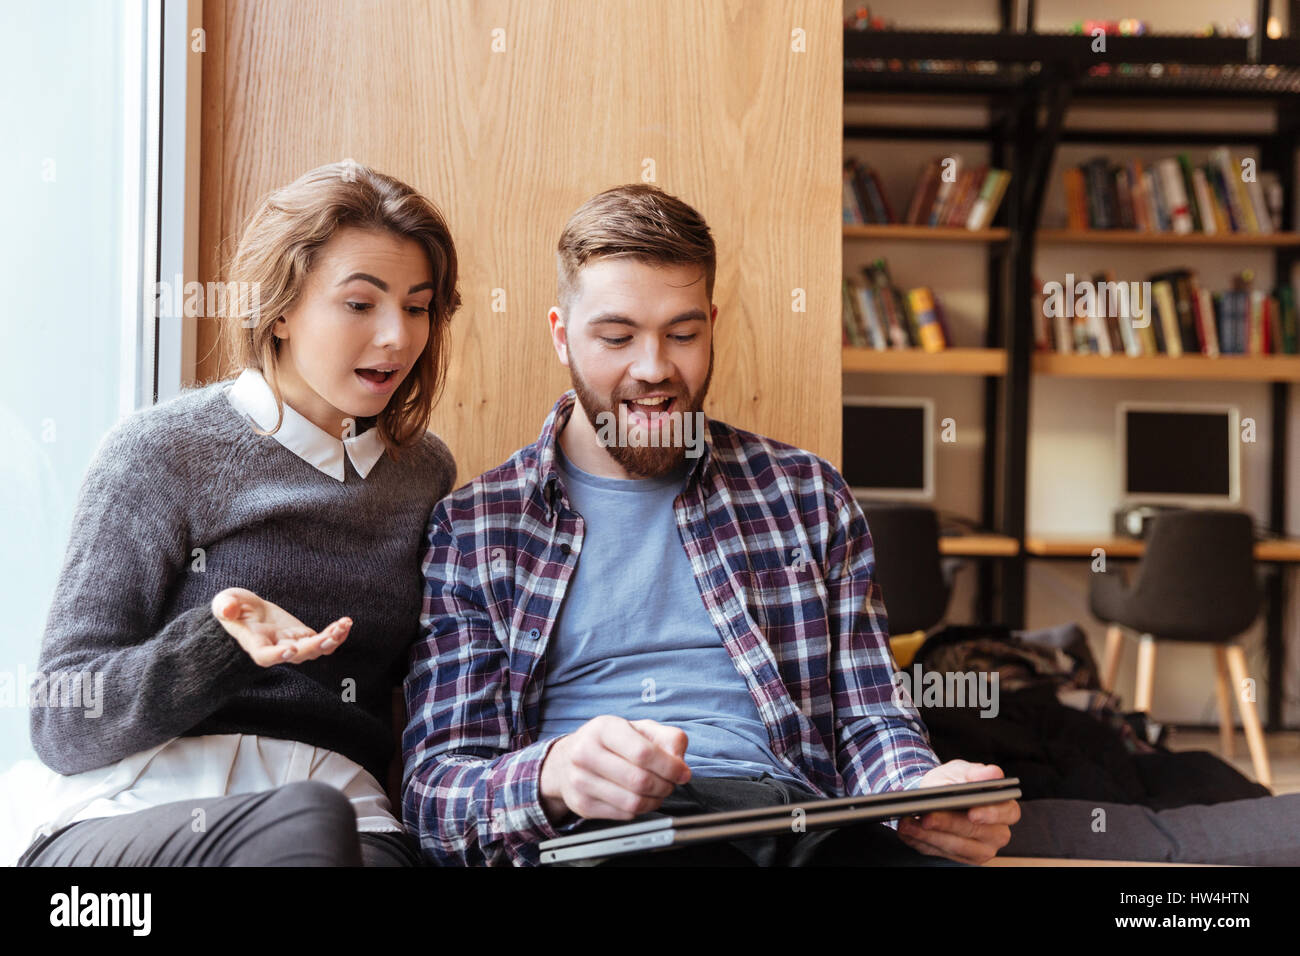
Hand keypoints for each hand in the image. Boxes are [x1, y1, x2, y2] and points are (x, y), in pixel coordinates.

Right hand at [211, 587, 351, 667]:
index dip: (277, 656)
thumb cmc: (234, 607)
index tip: (289, 650)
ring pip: (314, 650)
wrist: (248, 612)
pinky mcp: (304, 637)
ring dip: (331, 640)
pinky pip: (323, 641)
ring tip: (343, 625)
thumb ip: (225, 605)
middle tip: (329, 636)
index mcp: (255, 643)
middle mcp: (276, 649)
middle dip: (314, 647)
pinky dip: (336, 634)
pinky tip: (346, 623)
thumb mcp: (226, 602)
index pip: (265, 656)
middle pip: (297, 655)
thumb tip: (226, 608)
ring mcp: (292, 644)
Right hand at [539, 716, 691, 824]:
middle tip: (670, 783)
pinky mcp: (581, 804)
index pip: (643, 753)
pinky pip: (623, 815)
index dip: (670, 767)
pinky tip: (639, 798)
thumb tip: (680, 761)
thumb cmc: (608, 742)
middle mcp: (585, 753)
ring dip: (655, 801)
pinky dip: (639, 810)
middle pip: (639, 781)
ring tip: (657, 792)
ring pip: (632, 803)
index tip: (682, 773)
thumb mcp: (639, 728)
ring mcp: (580, 781)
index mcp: (603, 728)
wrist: (566, 759)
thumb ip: (667, 737)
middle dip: (665, 786)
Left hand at [896, 760, 1019, 864]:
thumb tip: (991, 773)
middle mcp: (997, 832)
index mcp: (1005, 808)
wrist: (935, 797)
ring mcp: (981, 849)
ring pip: (956, 846)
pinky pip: (940, 853)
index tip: (971, 813)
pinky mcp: (962, 858)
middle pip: (975, 831)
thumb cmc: (952, 782)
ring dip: (929, 835)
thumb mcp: (960, 771)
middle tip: (927, 816)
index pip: (1007, 813)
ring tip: (908, 824)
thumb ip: (974, 772)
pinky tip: (908, 831)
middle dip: (948, 824)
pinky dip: (921, 841)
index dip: (990, 814)